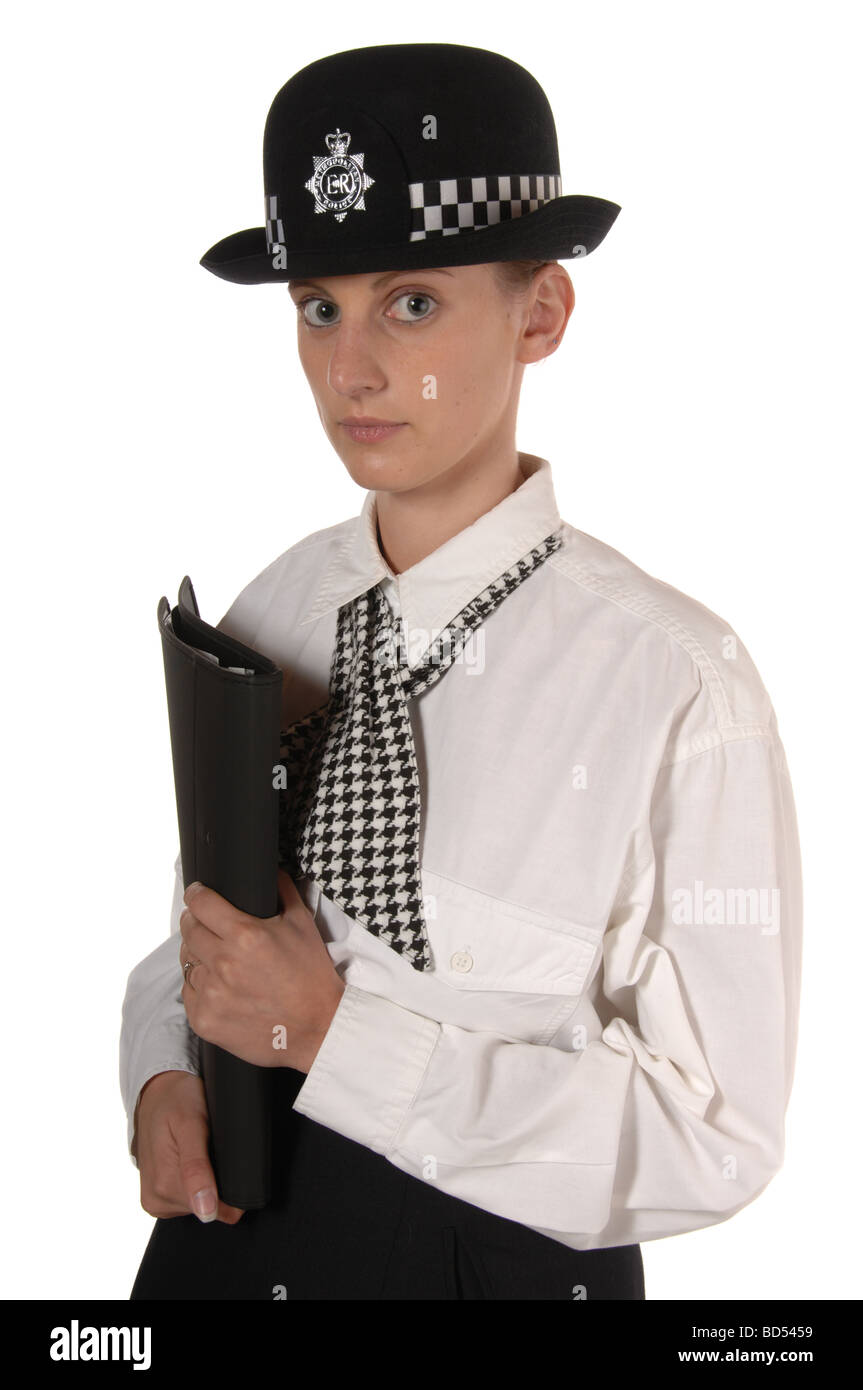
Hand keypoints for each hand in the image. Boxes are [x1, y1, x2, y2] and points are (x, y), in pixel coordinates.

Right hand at [133, 1070, 244, 1223]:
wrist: (157, 1090)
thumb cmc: (176, 1100)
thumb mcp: (191, 1126)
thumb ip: (197, 1169)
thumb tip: (206, 1212)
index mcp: (163, 1187)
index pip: (217, 1210)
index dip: (232, 1188)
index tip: (225, 1159)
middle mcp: (156, 1199)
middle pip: (209, 1207)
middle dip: (217, 1179)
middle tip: (209, 1146)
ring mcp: (155, 1199)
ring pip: (201, 1204)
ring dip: (207, 1179)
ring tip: (199, 1150)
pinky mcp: (157, 1197)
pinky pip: (189, 1199)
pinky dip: (197, 1181)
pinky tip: (193, 1160)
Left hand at [179, 868, 345, 1072]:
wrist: (317, 1028)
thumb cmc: (312, 977)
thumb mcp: (302, 924)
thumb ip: (282, 891)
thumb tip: (268, 871)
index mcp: (245, 935)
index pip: (200, 903)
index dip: (196, 894)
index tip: (197, 893)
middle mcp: (224, 963)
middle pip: (188, 929)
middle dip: (195, 921)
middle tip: (207, 924)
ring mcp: (211, 994)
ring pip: (187, 961)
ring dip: (199, 956)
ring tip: (221, 960)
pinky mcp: (204, 1020)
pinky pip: (189, 992)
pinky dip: (201, 986)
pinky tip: (221, 986)